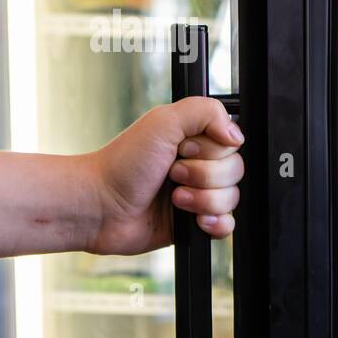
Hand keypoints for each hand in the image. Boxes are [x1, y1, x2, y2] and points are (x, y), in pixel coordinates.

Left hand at [85, 98, 243, 255]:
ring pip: (232, 199)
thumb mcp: (163, 121)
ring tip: (174, 199)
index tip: (183, 149)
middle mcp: (199, 165)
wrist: (100, 207)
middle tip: (172, 174)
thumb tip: (237, 135)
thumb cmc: (122, 164)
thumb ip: (206, 112)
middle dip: (204, 176)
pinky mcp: (196, 223)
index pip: (232, 144)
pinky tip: (194, 220)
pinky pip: (227, 225)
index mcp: (194, 139)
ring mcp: (199, 195)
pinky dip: (214, 223)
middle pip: (236, 171)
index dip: (212, 150)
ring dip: (202, 200)